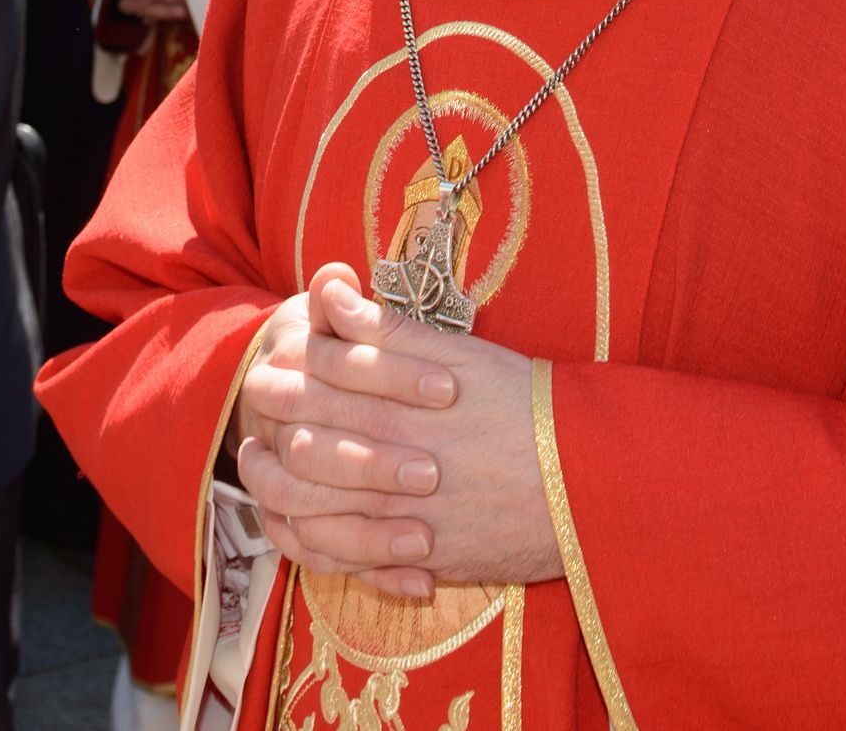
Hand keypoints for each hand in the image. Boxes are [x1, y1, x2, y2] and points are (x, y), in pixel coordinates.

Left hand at [234, 267, 563, 594]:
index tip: (272, 355)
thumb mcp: (463, 354)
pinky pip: (344, 557)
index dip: (289, 363)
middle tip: (256, 403)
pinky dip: (315, 541)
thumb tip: (328, 289)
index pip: (321, 376)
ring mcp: (405, 513)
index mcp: (405, 399)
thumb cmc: (526, 408)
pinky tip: (299, 523)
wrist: (589, 483)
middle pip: (306, 439)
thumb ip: (388, 328)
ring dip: (278, 484)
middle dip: (273, 421)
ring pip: (314, 503)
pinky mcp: (419, 557)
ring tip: (261, 465)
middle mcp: (397, 455)